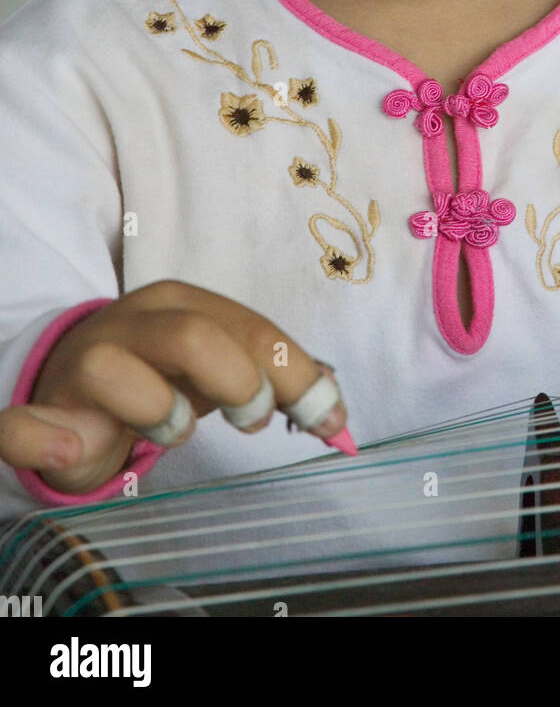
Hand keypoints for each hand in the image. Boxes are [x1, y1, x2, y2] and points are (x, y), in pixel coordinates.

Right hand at [0, 281, 345, 493]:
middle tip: (251, 420)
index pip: (252, 329)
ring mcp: (86, 361)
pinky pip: (27, 424)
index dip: (298, 375)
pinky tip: (72, 449)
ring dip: (160, 413)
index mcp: (183, 304)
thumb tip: (334, 407)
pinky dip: (43, 439)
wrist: (73, 388)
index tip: (330, 417)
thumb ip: (273, 379)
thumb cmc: (160, 376)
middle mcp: (134, 321)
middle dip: (239, 382)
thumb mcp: (219, 369)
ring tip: (172, 433)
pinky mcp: (45, 409)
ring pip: (117, 370)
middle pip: (195, 336)